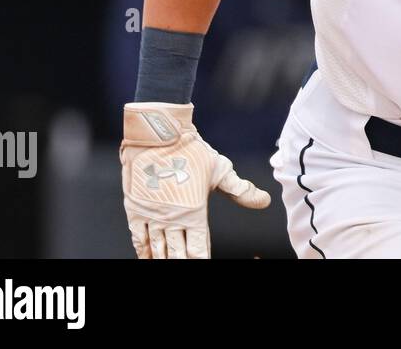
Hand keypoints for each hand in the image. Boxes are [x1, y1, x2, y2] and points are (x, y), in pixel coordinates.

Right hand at [120, 102, 270, 257]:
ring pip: (157, 248)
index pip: (197, 249)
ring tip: (167, 265)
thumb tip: (265, 201)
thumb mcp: (221, 170)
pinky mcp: (135, 208)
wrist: (159, 134)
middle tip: (184, 266)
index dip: (200, 259)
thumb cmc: (192, 150)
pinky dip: (143, 250)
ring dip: (162, 259)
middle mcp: (172, 218)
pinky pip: (138, 237)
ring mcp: (152, 215)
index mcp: (194, 212)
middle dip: (181, 263)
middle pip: (176, 253)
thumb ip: (241, 190)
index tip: (202, 263)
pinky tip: (147, 257)